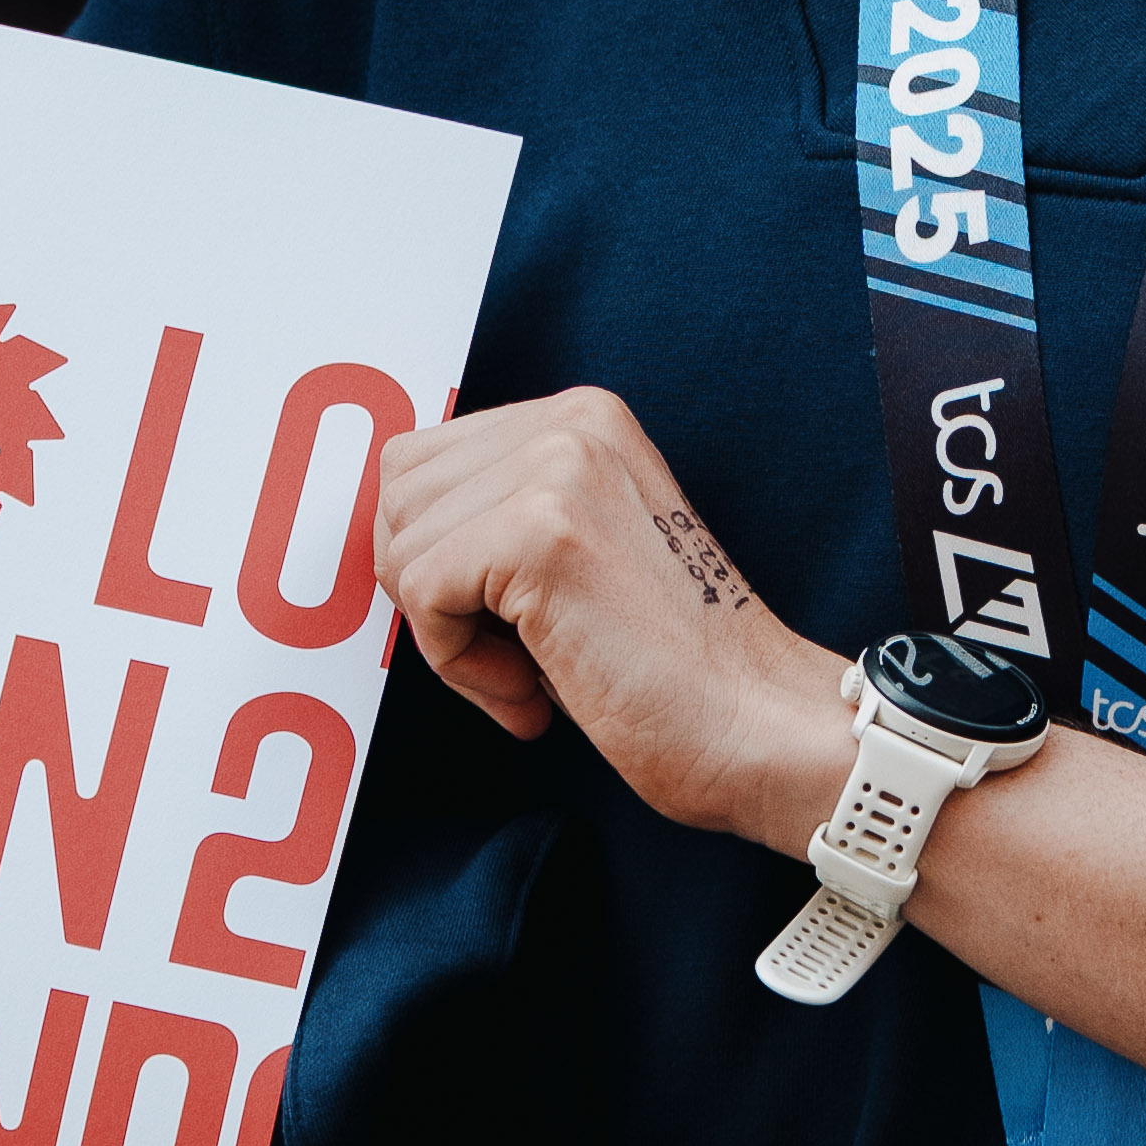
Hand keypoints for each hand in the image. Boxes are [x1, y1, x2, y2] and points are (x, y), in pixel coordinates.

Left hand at [369, 390, 847, 855]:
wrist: (758, 726)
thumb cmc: (667, 671)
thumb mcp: (573, 558)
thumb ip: (498, 521)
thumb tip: (388, 537)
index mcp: (582, 419)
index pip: (420, 459)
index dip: (432, 556)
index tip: (498, 622)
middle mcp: (570, 423)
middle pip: (397, 492)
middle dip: (427, 589)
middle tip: (507, 655)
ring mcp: (557, 468)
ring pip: (400, 547)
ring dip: (445, 635)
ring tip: (529, 674)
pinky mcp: (541, 532)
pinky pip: (420, 594)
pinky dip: (457, 664)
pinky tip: (531, 690)